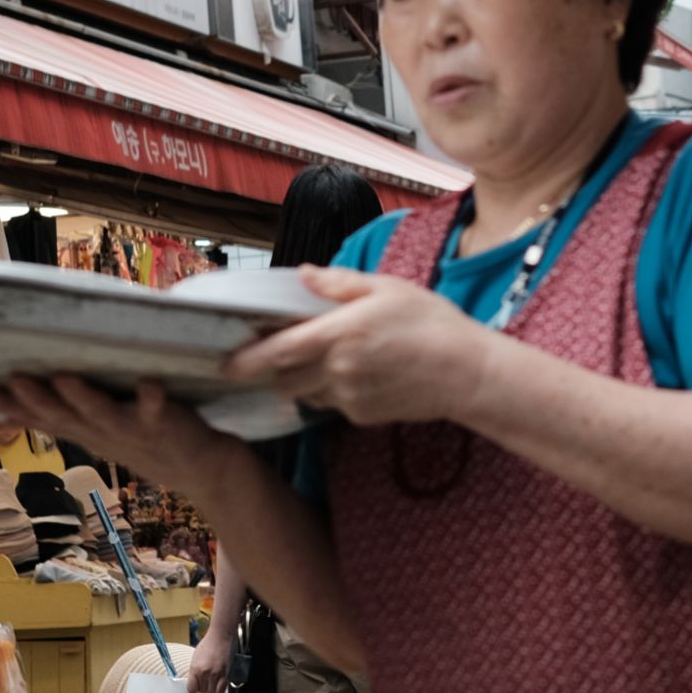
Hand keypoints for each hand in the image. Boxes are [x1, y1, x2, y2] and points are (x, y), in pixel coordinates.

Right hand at [0, 374, 238, 497]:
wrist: (200, 469)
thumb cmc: (142, 441)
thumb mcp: (95, 430)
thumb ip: (60, 414)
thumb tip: (16, 400)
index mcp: (84, 429)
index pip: (40, 416)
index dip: (8, 405)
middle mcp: (102, 431)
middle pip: (64, 416)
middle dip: (37, 399)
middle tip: (11, 378)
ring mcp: (133, 428)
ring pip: (102, 414)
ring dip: (83, 398)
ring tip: (64, 377)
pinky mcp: (166, 422)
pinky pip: (158, 409)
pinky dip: (152, 399)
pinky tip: (149, 386)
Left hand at [185, 614, 235, 692]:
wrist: (220, 636)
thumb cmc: (207, 644)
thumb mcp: (195, 657)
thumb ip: (194, 671)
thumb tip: (195, 683)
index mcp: (194, 668)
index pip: (191, 689)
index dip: (193, 692)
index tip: (195, 692)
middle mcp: (204, 673)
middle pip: (202, 692)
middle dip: (202, 692)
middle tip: (204, 690)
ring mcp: (215, 674)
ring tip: (211, 689)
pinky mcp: (225, 674)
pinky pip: (221, 690)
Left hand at [222, 269, 496, 426]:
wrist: (467, 374)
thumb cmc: (432, 323)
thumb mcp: (387, 288)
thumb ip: (339, 284)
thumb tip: (304, 275)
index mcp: (339, 335)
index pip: (277, 352)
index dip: (246, 359)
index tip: (224, 362)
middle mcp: (338, 371)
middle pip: (284, 378)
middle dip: (276, 368)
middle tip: (281, 351)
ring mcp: (350, 398)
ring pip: (307, 394)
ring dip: (305, 379)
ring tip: (329, 358)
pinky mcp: (363, 417)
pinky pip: (334, 405)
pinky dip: (335, 391)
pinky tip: (363, 374)